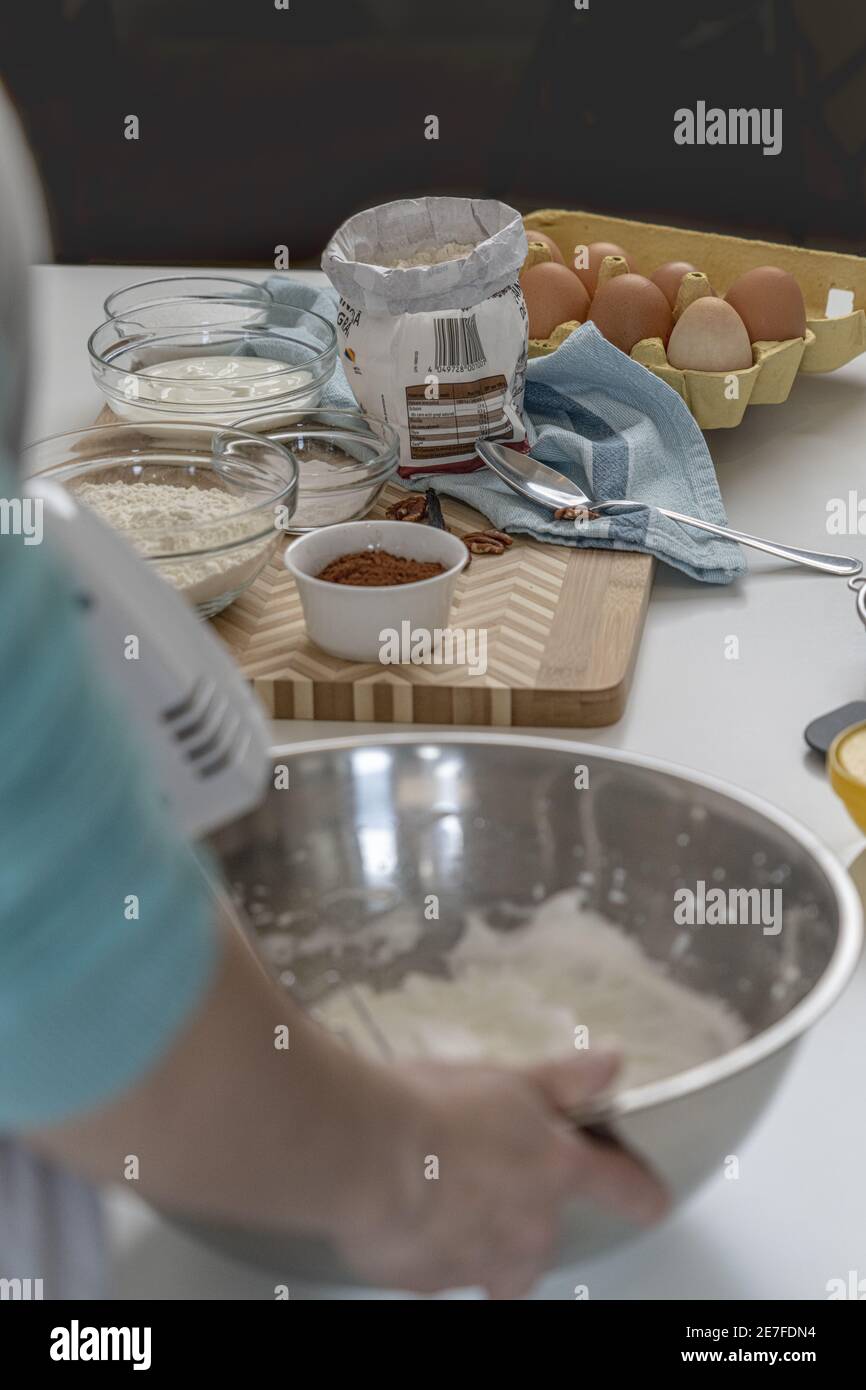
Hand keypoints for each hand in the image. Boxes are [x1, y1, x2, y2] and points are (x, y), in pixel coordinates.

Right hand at [335, 1051, 667, 1297]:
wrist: (363, 1152)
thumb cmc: (432, 1110)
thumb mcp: (507, 1079)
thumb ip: (562, 1079)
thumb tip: (611, 1064)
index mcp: (556, 1170)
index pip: (622, 1188)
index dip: (641, 1194)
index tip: (652, 1201)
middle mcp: (527, 1227)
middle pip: (546, 1237)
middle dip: (524, 1213)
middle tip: (486, 1173)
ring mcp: (478, 1260)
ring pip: (494, 1263)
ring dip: (478, 1235)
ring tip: (440, 1193)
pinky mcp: (427, 1279)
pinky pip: (439, 1269)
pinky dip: (428, 1244)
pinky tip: (403, 1207)